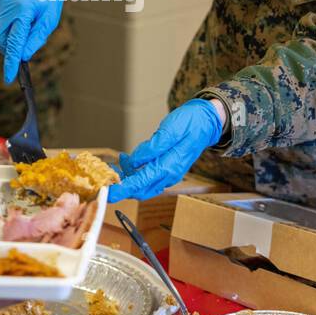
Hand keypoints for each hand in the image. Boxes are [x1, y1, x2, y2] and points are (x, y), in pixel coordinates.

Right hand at [0, 0, 66, 83]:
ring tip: (21, 20)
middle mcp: (6, 3)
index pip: (14, 42)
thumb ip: (35, 38)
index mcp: (23, 9)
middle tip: (21, 44)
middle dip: (9, 47)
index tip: (8, 78)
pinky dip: (2, 22)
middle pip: (0, 39)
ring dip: (6, 33)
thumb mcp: (49, 19)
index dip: (11, 62)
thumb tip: (22, 56)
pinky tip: (14, 11)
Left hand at [110, 99, 225, 202]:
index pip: (140, 183)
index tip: (108, 193)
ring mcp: (170, 174)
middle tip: (112, 169)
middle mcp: (169, 175)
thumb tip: (134, 161)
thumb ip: (151, 148)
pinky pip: (150, 177)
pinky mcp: (169, 170)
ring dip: (130, 176)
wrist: (207, 121)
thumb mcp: (170, 129)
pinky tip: (132, 160)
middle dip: (123, 183)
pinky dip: (138, 172)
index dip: (122, 189)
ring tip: (123, 159)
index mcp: (169, 166)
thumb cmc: (190, 122)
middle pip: (140, 189)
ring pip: (144, 184)